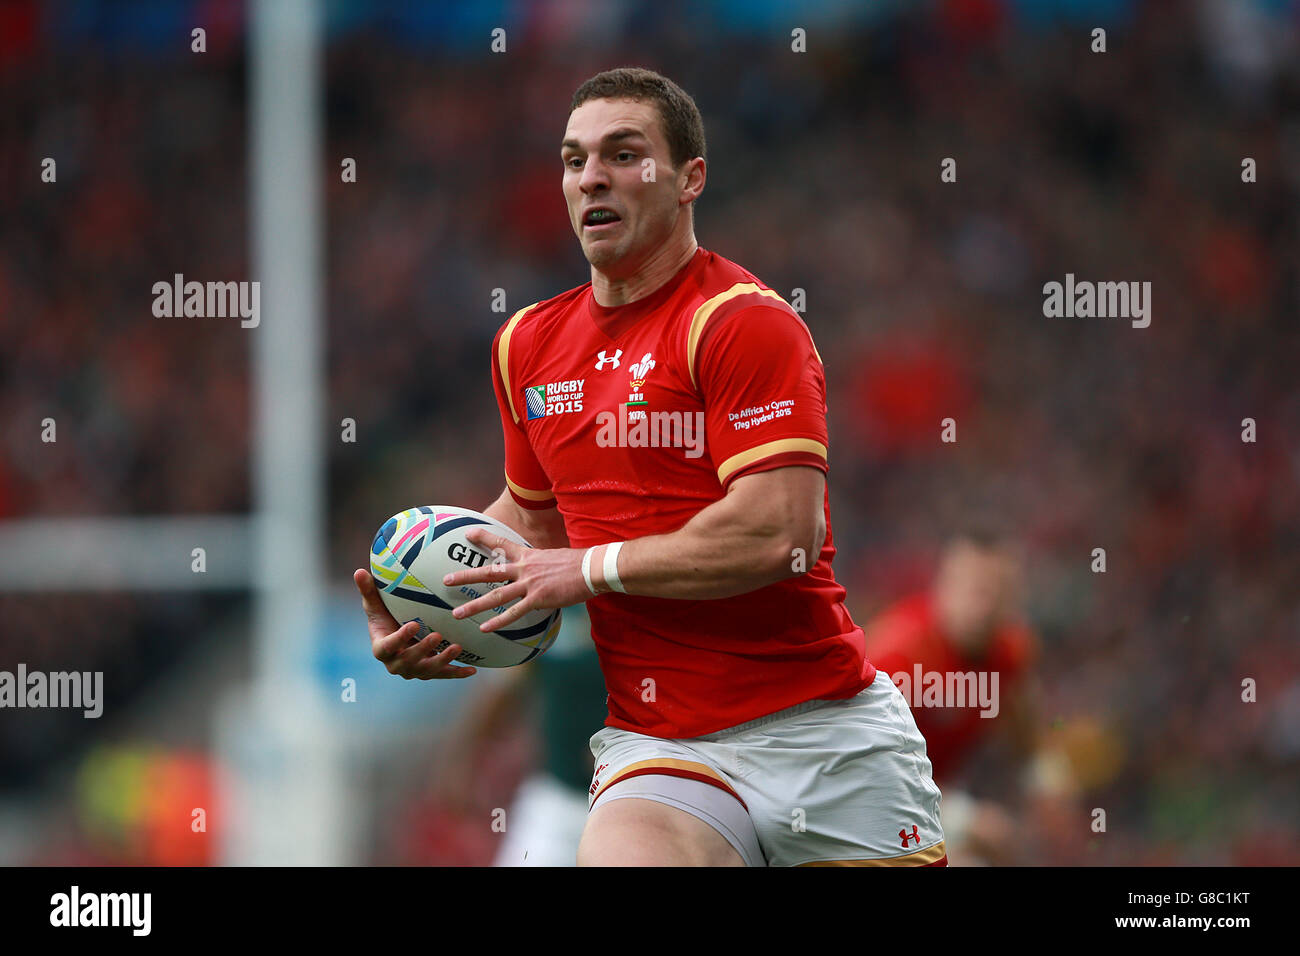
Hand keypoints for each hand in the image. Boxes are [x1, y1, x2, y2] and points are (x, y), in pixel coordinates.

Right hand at [354, 568, 476, 678]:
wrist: (397, 636)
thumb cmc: (385, 617)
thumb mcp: (375, 605)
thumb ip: (368, 591)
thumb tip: (358, 571)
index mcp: (381, 649)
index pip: (387, 647)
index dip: (399, 639)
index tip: (412, 625)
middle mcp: (396, 664)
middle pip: (408, 661)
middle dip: (423, 650)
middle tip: (438, 635)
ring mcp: (414, 670)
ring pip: (427, 670)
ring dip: (443, 660)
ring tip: (457, 648)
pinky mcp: (429, 672)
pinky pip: (444, 675)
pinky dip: (457, 674)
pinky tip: (472, 670)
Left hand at [439, 528, 589, 632]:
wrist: (591, 569)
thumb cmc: (578, 564)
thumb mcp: (554, 557)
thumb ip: (541, 565)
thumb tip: (539, 572)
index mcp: (529, 556)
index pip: (502, 544)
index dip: (484, 538)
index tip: (468, 534)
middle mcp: (525, 568)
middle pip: (489, 572)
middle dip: (465, 576)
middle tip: (445, 580)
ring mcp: (530, 584)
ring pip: (496, 596)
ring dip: (475, 606)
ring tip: (457, 613)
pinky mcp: (538, 599)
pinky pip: (514, 613)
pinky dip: (498, 621)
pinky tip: (485, 628)